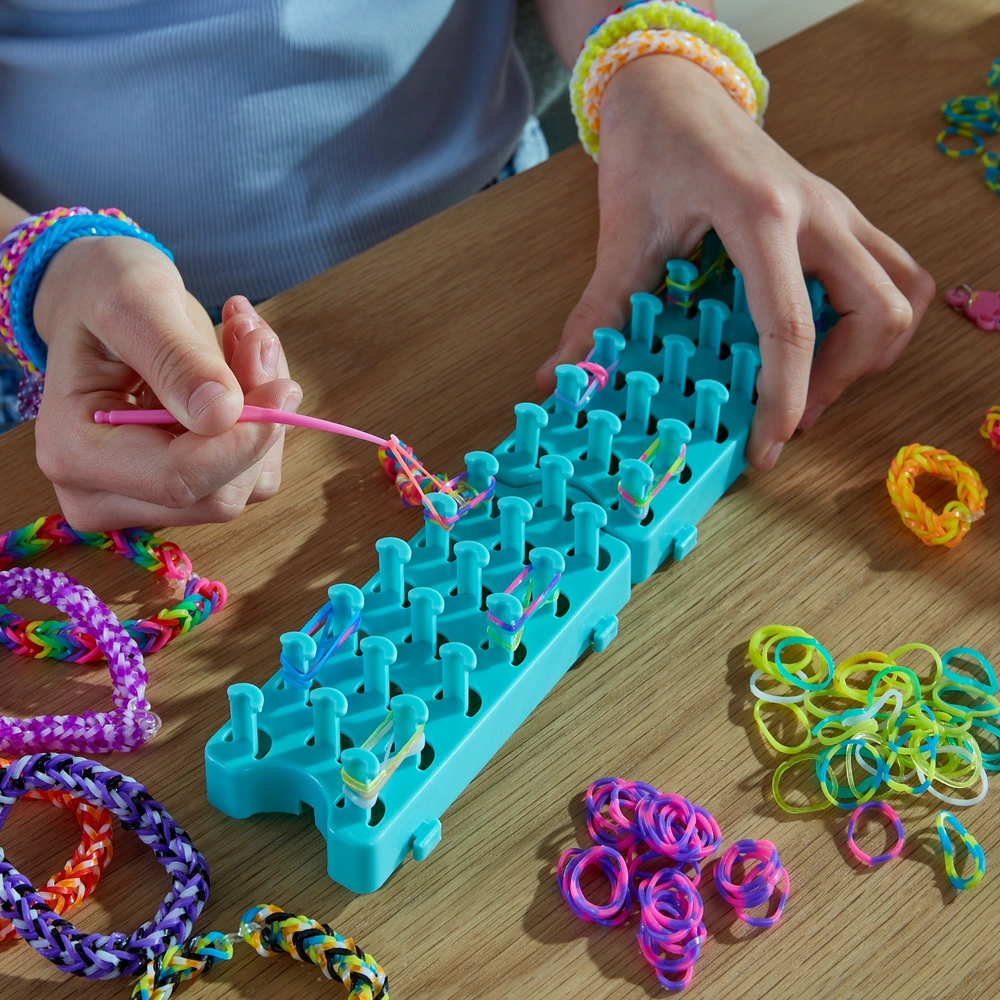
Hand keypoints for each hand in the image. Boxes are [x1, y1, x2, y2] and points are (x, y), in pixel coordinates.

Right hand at [33, 235, 300, 528]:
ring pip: (247, 485)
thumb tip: (222, 415)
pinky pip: (253, 474)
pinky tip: (244, 365)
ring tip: (243, 338)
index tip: (283, 388)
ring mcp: (145, 500)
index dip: (242, 442)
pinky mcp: (186, 492)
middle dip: (254, 420)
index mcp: (75, 453)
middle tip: (253, 340)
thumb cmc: (104, 293)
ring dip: (263, 413)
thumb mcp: (134, 302)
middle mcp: (102, 495)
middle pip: (219, 494)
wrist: (98, 302)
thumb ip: (176, 358)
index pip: (179, 480)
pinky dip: (263, 420)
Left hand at [537, 54, 934, 468]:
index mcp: (760, 215)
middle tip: (791, 415)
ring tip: (816, 384)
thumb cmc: (650, 149)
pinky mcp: (841, 214)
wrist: (675, 89)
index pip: (791, 325)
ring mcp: (837, 210)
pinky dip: (877, 316)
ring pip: (903, 290)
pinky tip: (830, 340)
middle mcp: (816, 211)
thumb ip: (597, 310)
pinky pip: (894, 269)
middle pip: (879, 312)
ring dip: (872, 351)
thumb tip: (556, 379)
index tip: (767, 450)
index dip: (784, 399)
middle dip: (842, 380)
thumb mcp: (622, 233)